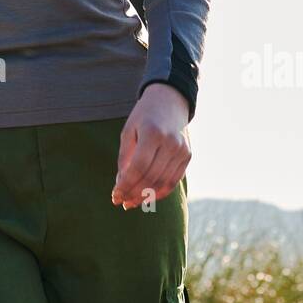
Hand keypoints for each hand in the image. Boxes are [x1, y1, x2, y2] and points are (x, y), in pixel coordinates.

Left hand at [111, 83, 190, 208]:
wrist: (170, 100)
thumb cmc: (144, 116)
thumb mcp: (129, 130)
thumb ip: (125, 157)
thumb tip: (121, 184)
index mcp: (153, 133)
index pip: (138, 167)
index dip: (126, 184)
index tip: (115, 195)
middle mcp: (171, 142)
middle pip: (151, 176)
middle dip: (134, 193)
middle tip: (122, 202)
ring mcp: (182, 150)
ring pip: (163, 182)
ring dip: (146, 196)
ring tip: (132, 202)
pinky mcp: (188, 156)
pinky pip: (174, 180)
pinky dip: (160, 192)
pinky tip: (147, 197)